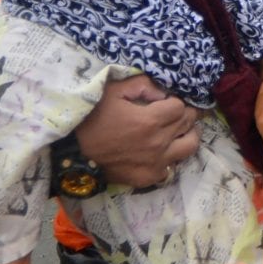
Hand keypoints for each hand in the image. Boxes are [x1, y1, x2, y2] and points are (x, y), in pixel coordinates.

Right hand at [74, 75, 199, 187]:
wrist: (73, 152)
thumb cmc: (92, 118)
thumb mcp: (114, 91)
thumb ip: (142, 85)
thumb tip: (163, 93)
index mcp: (151, 121)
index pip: (180, 107)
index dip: (174, 100)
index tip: (166, 100)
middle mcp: (159, 143)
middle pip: (189, 124)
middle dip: (184, 114)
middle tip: (174, 112)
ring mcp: (156, 163)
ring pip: (189, 147)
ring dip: (187, 135)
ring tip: (176, 130)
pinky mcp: (148, 178)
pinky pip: (171, 166)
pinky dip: (170, 157)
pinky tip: (158, 150)